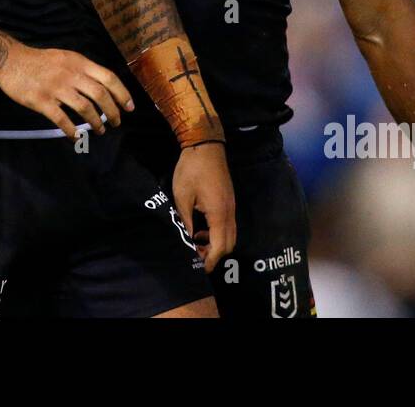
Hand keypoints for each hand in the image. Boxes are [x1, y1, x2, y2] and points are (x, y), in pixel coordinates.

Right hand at [0, 43, 132, 136]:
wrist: (10, 60)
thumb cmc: (39, 61)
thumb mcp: (66, 57)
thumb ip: (83, 69)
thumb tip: (104, 86)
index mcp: (79, 62)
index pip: (108, 77)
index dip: (122, 94)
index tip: (129, 107)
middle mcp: (70, 74)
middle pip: (100, 95)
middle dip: (113, 112)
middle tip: (116, 123)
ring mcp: (56, 88)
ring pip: (85, 108)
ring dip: (96, 122)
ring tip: (100, 130)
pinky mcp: (42, 100)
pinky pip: (61, 119)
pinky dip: (71, 131)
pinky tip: (76, 137)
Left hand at [171, 142, 235, 272]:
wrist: (205, 146)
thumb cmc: (191, 170)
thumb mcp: (182, 197)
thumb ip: (186, 220)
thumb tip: (189, 239)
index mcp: (219, 213)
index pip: (220, 246)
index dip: (211, 259)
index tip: (201, 268)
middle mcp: (229, 212)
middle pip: (229, 243)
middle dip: (215, 254)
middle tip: (197, 255)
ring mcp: (231, 205)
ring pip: (230, 234)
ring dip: (216, 242)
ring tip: (197, 241)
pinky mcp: (229, 200)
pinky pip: (228, 224)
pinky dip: (217, 232)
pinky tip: (201, 227)